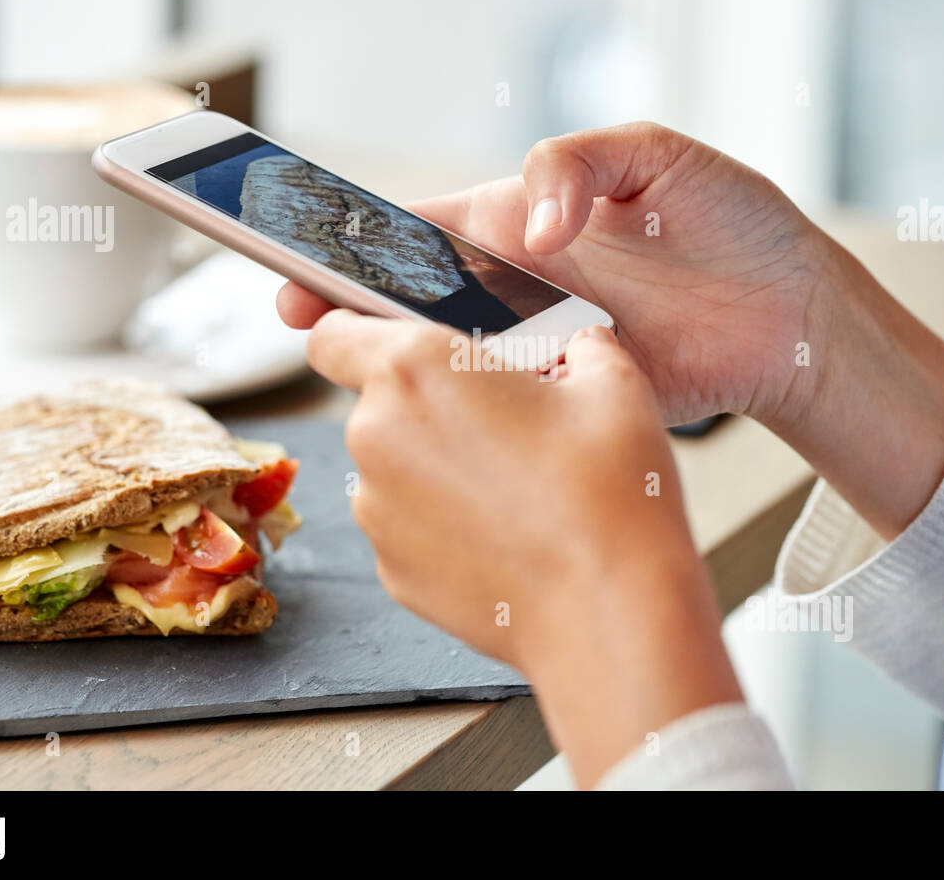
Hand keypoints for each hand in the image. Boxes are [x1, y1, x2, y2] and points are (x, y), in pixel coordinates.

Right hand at [279, 122, 826, 425]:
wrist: (792, 313)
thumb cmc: (732, 220)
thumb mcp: (654, 156)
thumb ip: (578, 163)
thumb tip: (532, 223)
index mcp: (519, 222)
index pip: (415, 232)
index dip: (352, 247)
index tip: (302, 268)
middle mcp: (517, 287)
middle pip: (414, 305)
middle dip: (354, 318)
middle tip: (306, 332)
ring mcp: (540, 347)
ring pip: (450, 364)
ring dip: (407, 374)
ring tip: (363, 383)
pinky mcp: (570, 398)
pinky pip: (507, 410)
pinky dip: (473, 420)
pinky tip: (445, 427)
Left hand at [307, 311, 741, 786]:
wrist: (609, 611)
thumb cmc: (607, 491)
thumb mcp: (611, 384)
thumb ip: (579, 346)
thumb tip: (580, 348)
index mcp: (414, 369)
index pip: (332, 333)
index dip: (357, 333)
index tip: (393, 343)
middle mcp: (375, 436)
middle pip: (377, 403)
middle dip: (429, 405)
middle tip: (502, 421)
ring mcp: (377, 511)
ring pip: (394, 468)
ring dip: (436, 466)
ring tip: (514, 487)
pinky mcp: (391, 571)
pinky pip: (408, 526)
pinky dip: (442, 523)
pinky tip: (505, 534)